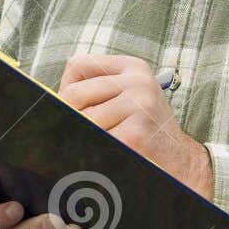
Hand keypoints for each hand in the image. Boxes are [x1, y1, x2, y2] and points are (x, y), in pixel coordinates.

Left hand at [57, 52, 213, 197]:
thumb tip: (47, 101)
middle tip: (78, 135)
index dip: (69, 89)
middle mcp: (138, 81)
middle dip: (70, 117)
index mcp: (133, 67)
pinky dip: (93, 153)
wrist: (181, 163)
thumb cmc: (144, 131)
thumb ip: (94, 91)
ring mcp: (139, 106)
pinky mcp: (136, 133)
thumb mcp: (127, 99)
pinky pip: (95, 141)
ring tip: (97, 146)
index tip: (76, 109)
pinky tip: (106, 157)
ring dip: (82, 138)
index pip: (78, 65)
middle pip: (74, 94)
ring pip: (82, 120)